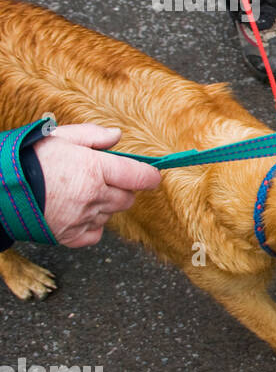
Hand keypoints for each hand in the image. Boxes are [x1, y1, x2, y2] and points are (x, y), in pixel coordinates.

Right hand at [31, 124, 160, 247]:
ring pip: (111, 215)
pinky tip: (77, 213)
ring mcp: (81, 218)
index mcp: (94, 169)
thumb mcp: (60, 136)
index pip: (140, 177)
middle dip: (122, 189)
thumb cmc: (28, 159)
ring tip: (79, 193)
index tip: (150, 175)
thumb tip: (117, 136)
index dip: (149, 176)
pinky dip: (92, 225)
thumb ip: (93, 136)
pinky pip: (95, 234)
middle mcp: (93, 196)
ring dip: (104, 205)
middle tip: (103, 179)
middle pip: (127, 198)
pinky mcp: (69, 236)